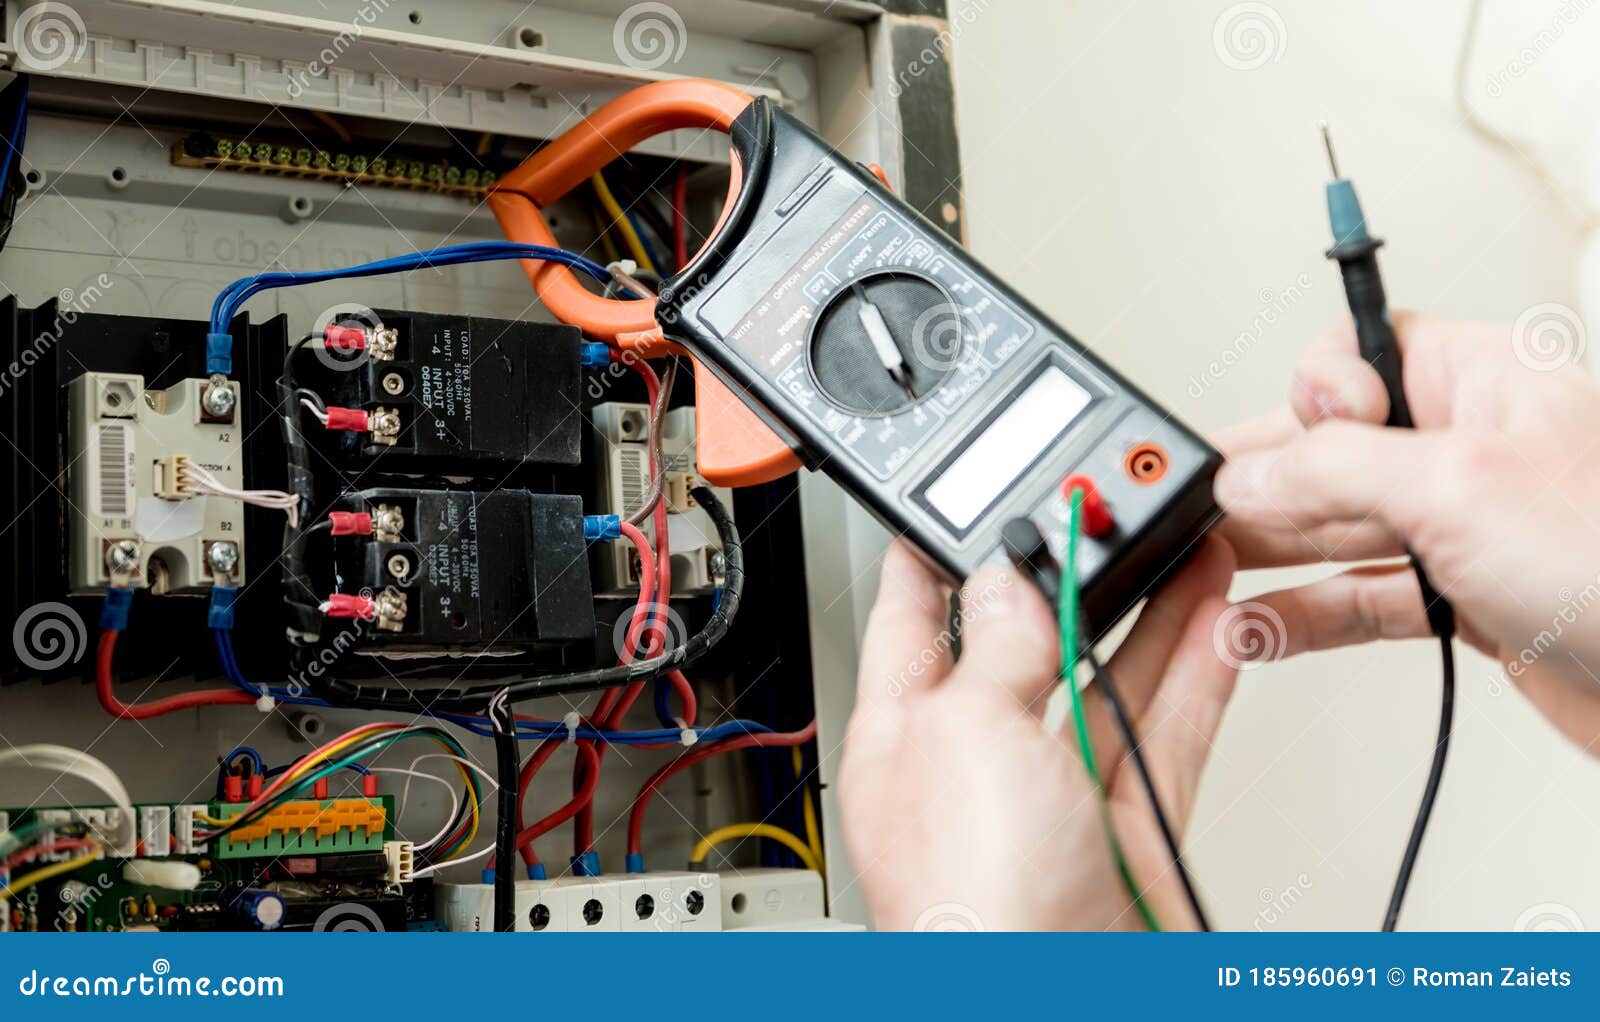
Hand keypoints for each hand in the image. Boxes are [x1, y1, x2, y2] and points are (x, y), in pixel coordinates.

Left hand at [838, 535, 1237, 930]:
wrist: (1060, 1010)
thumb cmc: (976, 906)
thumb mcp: (970, 734)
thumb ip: (996, 649)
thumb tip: (1006, 582)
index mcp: (904, 732)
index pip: (910, 616)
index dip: (935, 551)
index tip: (963, 499)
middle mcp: (974, 758)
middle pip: (1023, 640)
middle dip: (1067, 573)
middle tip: (1105, 512)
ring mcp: (1052, 794)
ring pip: (1103, 677)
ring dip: (1148, 609)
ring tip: (1184, 542)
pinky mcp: (1124, 827)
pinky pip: (1161, 731)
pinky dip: (1193, 673)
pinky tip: (1217, 620)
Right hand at [1215, 311, 1599, 747]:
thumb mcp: (1457, 486)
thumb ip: (1335, 470)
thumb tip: (1251, 470)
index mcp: (1485, 379)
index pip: (1360, 353)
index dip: (1315, 393)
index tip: (1294, 437)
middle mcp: (1472, 446)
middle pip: (1332, 448)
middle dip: (1265, 484)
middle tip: (1197, 511)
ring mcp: (1467, 527)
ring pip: (1339, 530)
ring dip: (1269, 558)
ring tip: (1203, 574)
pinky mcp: (1465, 601)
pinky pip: (1362, 597)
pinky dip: (1306, 616)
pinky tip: (1255, 627)